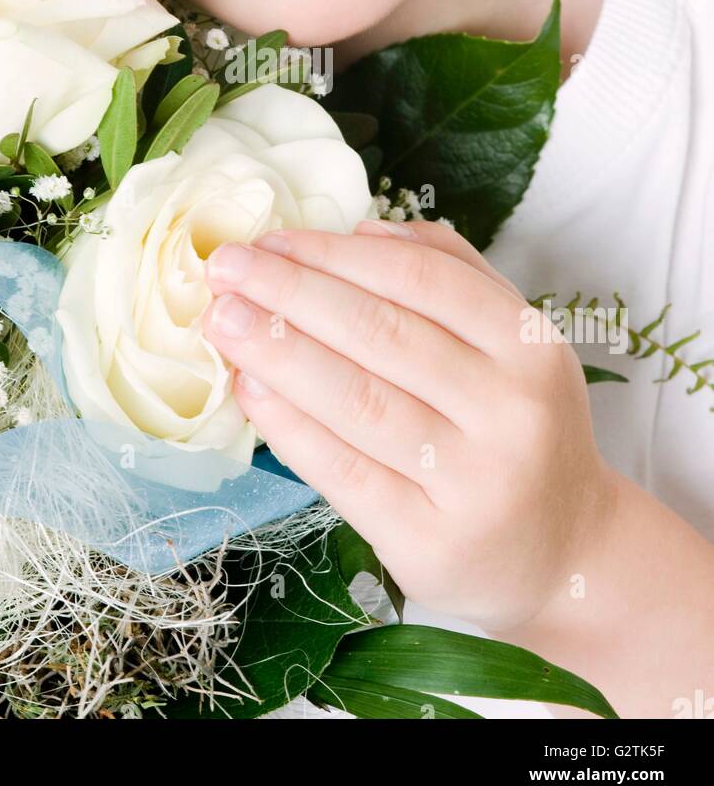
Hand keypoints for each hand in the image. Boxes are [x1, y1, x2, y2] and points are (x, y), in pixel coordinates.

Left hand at [202, 218, 618, 631]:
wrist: (563, 554)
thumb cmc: (520, 429)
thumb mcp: (513, 343)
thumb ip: (452, 273)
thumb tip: (360, 232)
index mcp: (530, 347)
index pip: (421, 280)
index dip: (337, 255)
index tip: (271, 239)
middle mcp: (509, 412)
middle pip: (381, 334)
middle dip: (291, 293)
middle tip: (224, 269)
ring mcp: (471, 481)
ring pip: (356, 399)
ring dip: (277, 352)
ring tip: (222, 321)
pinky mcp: (428, 541)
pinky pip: (343, 471)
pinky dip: (288, 425)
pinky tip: (250, 390)